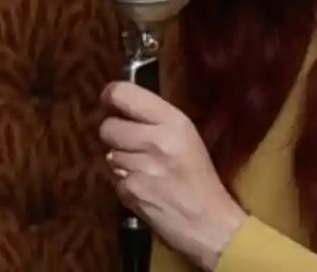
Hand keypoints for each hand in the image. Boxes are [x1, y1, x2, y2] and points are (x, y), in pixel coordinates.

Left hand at [98, 81, 248, 270]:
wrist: (208, 223)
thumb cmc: (199, 176)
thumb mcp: (187, 136)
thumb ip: (155, 118)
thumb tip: (119, 105)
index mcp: (173, 121)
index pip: (123, 94)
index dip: (110, 96)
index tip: (109, 101)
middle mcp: (155, 140)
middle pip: (108, 127)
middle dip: (115, 135)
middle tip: (132, 144)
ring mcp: (141, 167)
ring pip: (109, 154)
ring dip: (121, 162)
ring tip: (145, 169)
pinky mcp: (131, 191)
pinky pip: (114, 180)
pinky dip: (126, 184)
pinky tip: (145, 188)